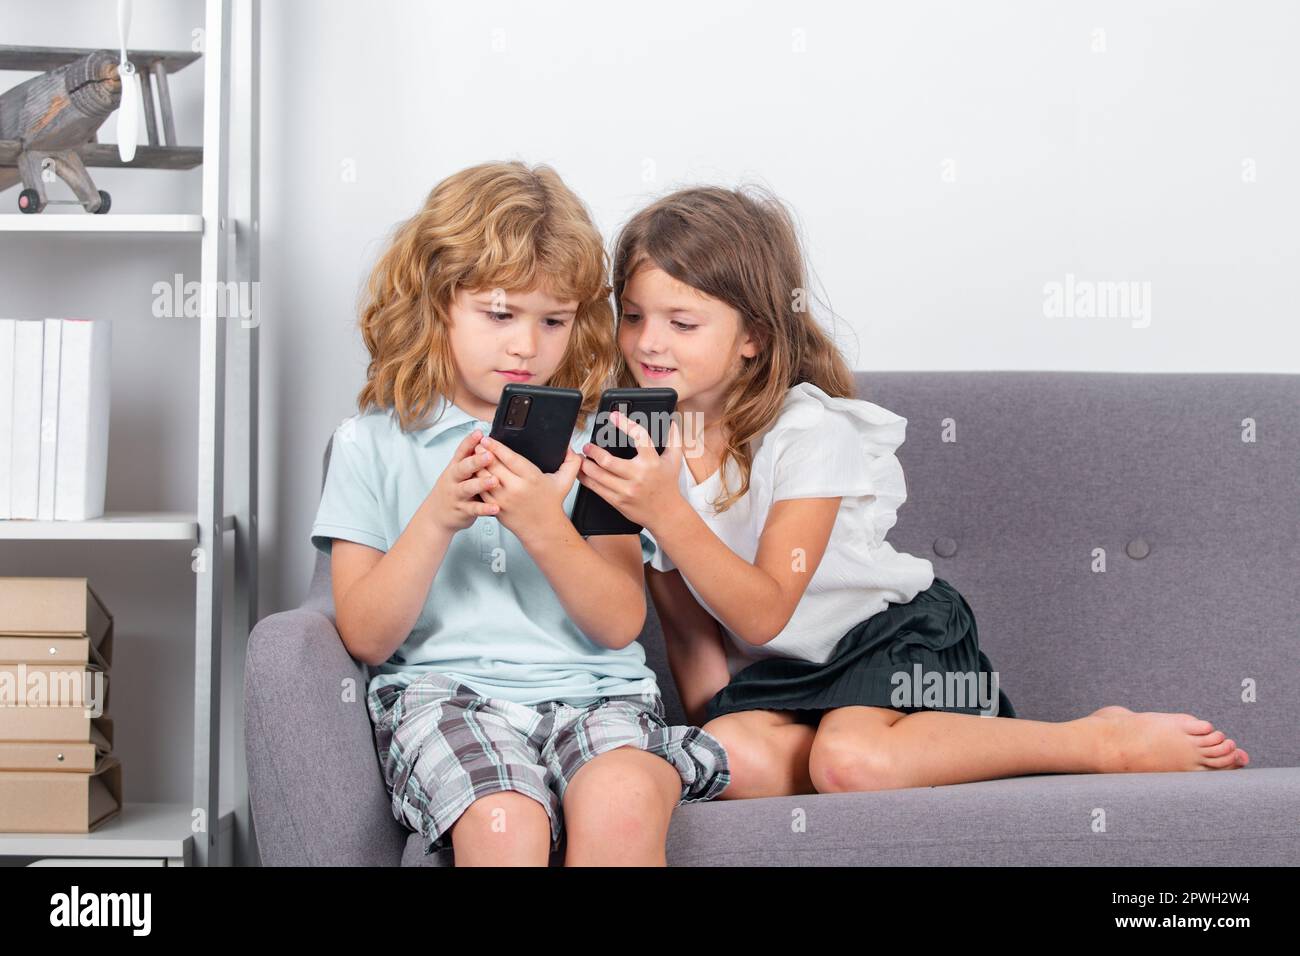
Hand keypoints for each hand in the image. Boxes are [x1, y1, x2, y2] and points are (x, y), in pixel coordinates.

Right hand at [427, 429, 500, 534]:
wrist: (435, 515)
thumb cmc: (452, 489)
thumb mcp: (456, 472)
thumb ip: (470, 459)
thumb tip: (486, 442)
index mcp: (455, 467)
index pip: (461, 451)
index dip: (470, 442)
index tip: (479, 433)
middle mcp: (454, 479)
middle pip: (463, 468)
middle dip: (476, 461)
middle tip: (489, 455)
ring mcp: (457, 494)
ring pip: (468, 488)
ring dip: (481, 484)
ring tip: (495, 481)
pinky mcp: (462, 510)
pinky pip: (474, 509)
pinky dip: (485, 509)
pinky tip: (496, 507)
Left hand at [474, 434, 581, 539]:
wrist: (543, 529)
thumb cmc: (550, 505)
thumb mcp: (565, 482)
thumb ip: (571, 462)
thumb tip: (570, 447)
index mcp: (531, 479)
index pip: (510, 458)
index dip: (496, 447)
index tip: (488, 439)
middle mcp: (516, 489)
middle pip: (493, 466)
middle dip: (483, 453)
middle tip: (478, 444)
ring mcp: (504, 499)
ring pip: (484, 478)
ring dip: (476, 465)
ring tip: (473, 456)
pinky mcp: (495, 506)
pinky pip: (481, 491)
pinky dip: (476, 481)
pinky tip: (475, 473)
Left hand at [578, 410, 686, 531]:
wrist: (667, 514)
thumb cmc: (668, 485)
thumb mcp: (674, 461)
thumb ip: (673, 439)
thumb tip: (672, 422)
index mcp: (652, 462)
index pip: (639, 437)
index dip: (625, 424)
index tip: (614, 416)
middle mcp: (638, 476)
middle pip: (608, 461)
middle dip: (593, 451)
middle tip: (587, 446)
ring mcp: (626, 490)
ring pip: (598, 475)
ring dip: (585, 465)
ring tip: (581, 458)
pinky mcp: (618, 501)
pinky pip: (597, 489)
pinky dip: (586, 479)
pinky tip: (582, 473)